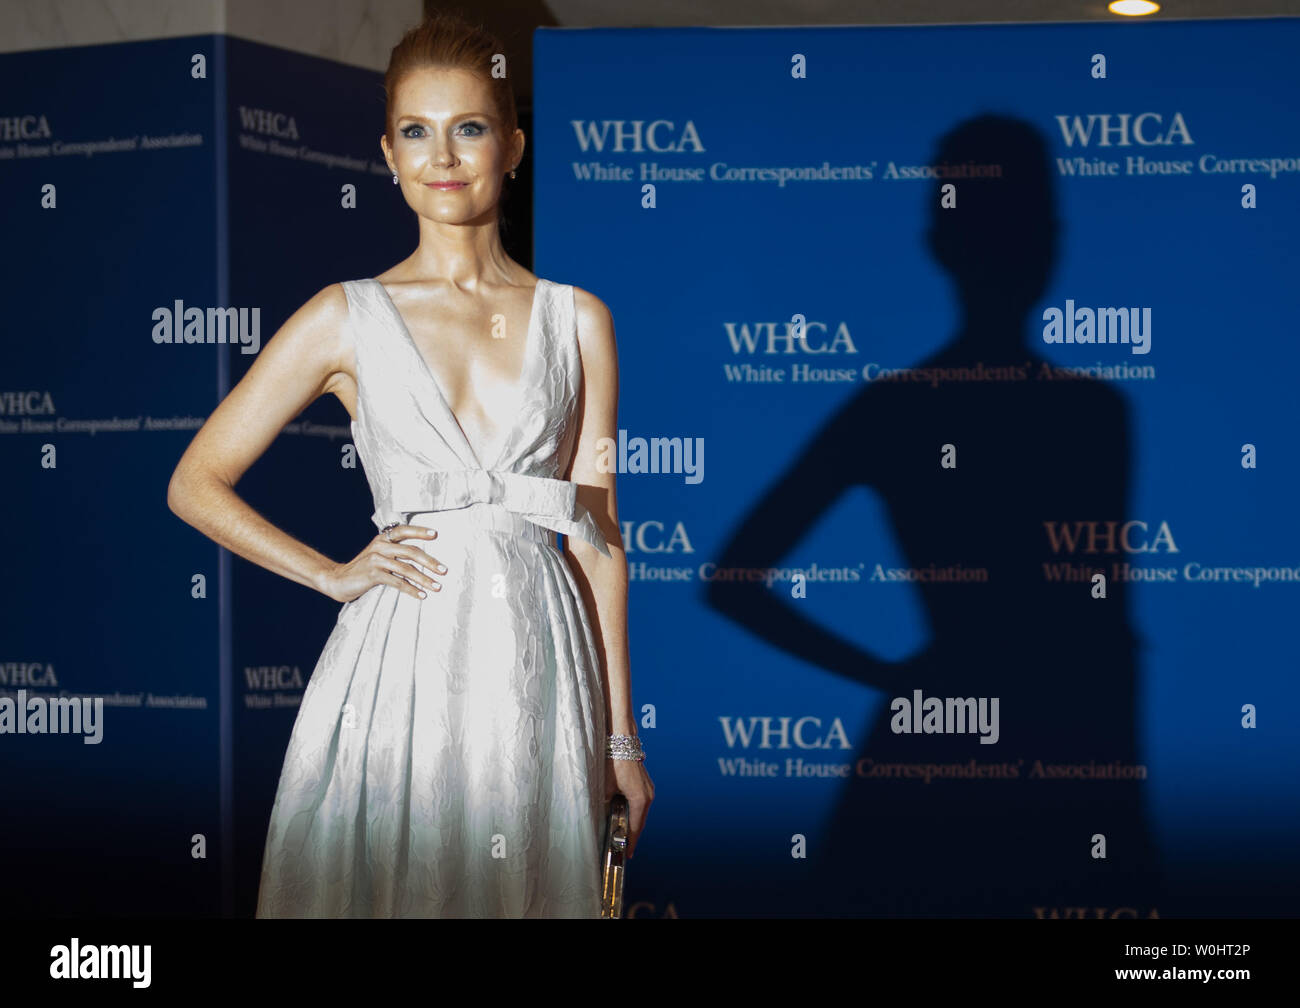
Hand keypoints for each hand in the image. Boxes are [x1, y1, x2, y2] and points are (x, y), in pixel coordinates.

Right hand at [318, 524, 445, 602]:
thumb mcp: (377, 555)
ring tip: (437, 587)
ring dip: (424, 579)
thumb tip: (422, 558)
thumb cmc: (362, 569)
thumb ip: (394, 552)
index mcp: (382, 539)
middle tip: (444, 571)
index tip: (436, 534)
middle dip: (430, 562)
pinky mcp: (373, 574)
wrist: (337, 580)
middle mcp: (379, 546)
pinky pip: (397, 582)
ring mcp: (376, 560)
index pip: (403, 530)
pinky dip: (411, 589)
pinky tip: (421, 595)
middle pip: (410, 551)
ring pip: (406, 568)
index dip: (419, 531)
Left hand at [607, 756, 653, 858]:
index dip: (630, 841)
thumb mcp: (605, 787)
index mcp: (640, 799)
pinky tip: (624, 814)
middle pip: (640, 820)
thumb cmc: (613, 762)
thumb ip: (605, 804)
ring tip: (623, 834)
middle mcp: (648, 795)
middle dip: (631, 834)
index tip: (627, 853)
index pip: (635, 827)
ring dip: (632, 821)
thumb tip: (602, 816)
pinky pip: (639, 802)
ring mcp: (648, 788)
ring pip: (640, 811)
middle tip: (624, 848)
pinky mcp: (644, 782)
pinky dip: (632, 810)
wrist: (621, 739)